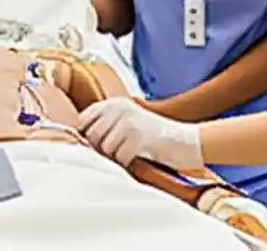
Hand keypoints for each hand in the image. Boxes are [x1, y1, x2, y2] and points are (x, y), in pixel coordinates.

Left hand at [78, 97, 202, 168]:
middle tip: (121, 153)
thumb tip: (77, 142)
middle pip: (92, 137)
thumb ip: (105, 127)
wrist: (189, 142)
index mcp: (115, 103)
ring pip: (105, 149)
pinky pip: (121, 158)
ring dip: (117, 158)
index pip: (83, 120)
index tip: (94, 146)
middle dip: (102, 150)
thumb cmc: (156, 138)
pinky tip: (142, 158)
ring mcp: (129, 122)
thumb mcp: (128, 123)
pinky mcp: (139, 138)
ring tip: (133, 154)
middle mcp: (120, 109)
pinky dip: (129, 164)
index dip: (85, 137)